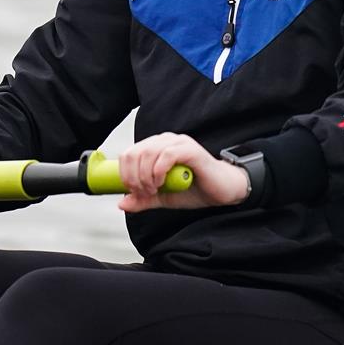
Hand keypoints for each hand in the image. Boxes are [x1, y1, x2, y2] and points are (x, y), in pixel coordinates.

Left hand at [115, 133, 250, 212]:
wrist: (222, 192)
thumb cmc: (195, 189)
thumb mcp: (163, 198)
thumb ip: (144, 199)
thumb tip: (122, 203)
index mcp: (156, 148)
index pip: (128, 154)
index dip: (125, 174)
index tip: (133, 191)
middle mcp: (165, 141)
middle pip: (135, 153)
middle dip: (133, 177)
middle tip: (144, 193)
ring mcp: (178, 143)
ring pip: (148, 152)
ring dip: (145, 176)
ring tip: (154, 190)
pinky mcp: (190, 149)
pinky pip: (167, 155)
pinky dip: (159, 171)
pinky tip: (162, 183)